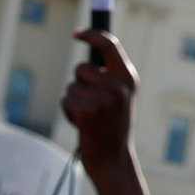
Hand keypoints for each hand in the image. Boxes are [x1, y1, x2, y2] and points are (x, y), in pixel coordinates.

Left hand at [62, 30, 148, 194]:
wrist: (114, 161)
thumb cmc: (112, 127)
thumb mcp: (119, 97)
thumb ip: (108, 76)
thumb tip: (87, 54)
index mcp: (129, 78)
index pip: (109, 44)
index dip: (91, 35)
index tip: (76, 33)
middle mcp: (119, 86)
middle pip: (82, 67)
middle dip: (80, 84)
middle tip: (92, 105)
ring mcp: (104, 98)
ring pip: (71, 86)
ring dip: (73, 100)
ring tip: (88, 118)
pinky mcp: (88, 111)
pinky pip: (66, 99)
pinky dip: (68, 112)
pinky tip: (82, 125)